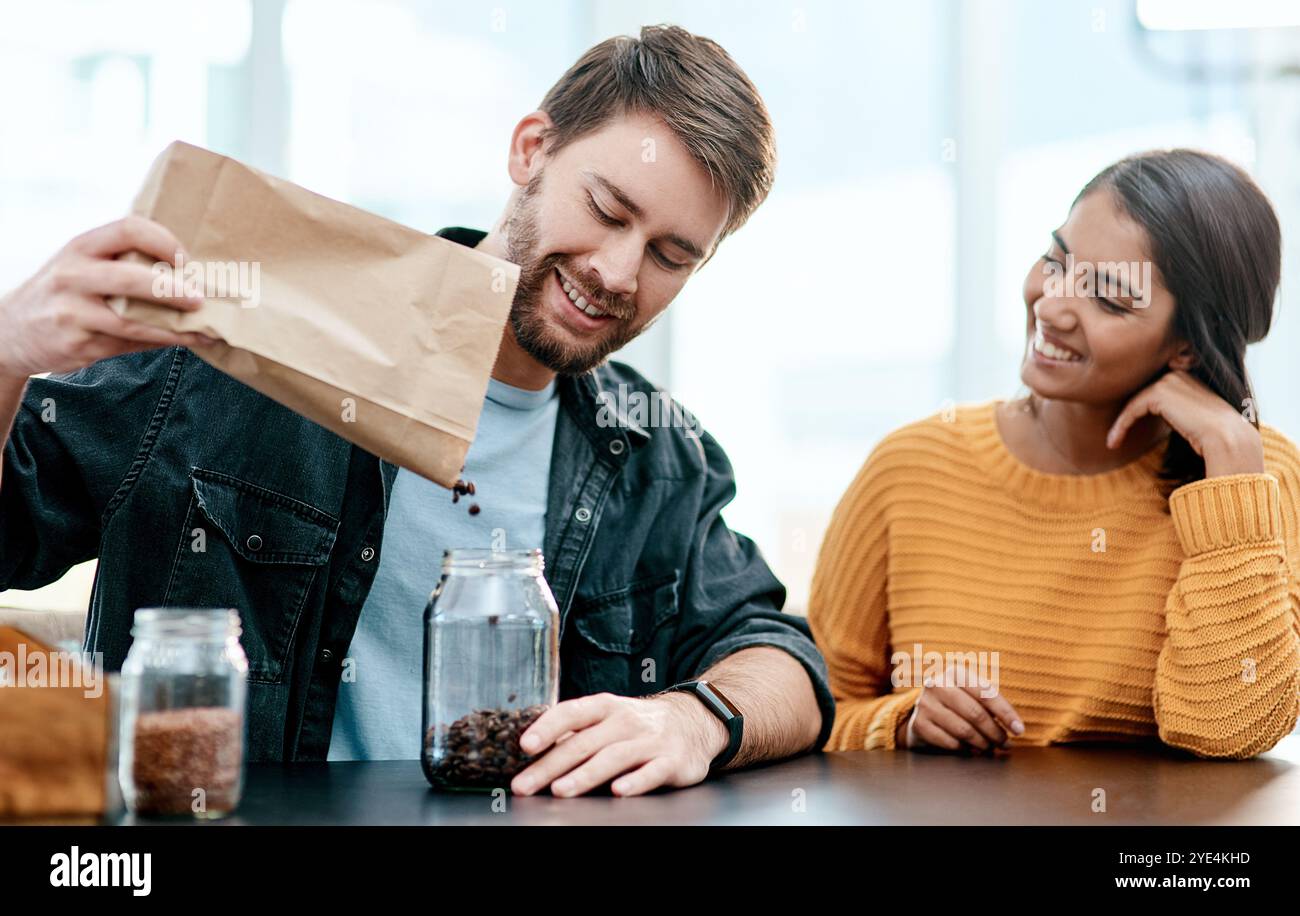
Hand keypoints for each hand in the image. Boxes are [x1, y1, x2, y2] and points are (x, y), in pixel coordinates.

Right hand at [0, 216, 211, 378]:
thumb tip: (189, 276)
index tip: (185, 259)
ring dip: (175, 326)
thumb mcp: (83, 266)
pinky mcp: (78, 344)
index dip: (163, 241)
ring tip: (205, 328)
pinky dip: (162, 342)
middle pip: (131, 278)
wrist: (11, 331)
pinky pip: (129, 344)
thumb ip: (123, 264)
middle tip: (200, 298)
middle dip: (172, 289)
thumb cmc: (63, 294)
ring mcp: (73, 312)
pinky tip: (185, 340)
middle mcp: (73, 276)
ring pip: (133, 321)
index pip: (127, 230)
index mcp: (81, 247)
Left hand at [510, 692, 727, 797]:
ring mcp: (650, 741)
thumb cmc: (638, 725)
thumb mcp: (608, 718)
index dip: (546, 728)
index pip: (571, 712)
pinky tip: (618, 792)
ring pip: (614, 757)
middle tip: (525, 784)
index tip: (525, 746)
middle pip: (584, 743)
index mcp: (606, 708)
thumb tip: (534, 750)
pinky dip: (635, 781)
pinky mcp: (672, 761)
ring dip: (585, 775)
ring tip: (561, 790)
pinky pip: (652, 771)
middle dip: (551, 765)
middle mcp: (626, 721)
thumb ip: (576, 732)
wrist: (694, 721)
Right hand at [898, 683, 1023, 753]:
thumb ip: (992, 706)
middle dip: (995, 732)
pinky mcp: (919, 724)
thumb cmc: (958, 704)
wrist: (924, 713)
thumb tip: (1015, 729)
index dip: (1006, 713)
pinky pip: (950, 742)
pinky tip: (970, 749)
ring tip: (990, 748)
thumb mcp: (972, 695)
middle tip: (1005, 744)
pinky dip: (965, 749)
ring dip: (982, 743)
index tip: (1020, 731)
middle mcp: (937, 684)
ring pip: (964, 730)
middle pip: (975, 713)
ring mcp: (925, 704)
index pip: (986, 694)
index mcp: (955, 672)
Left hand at [1107, 370, 1263, 476]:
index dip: (1137, 409)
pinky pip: (1131, 410)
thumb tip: (1153, 413)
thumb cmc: (1213, 432)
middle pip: (1140, 394)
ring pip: (1134, 402)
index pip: (1153, 390)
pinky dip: (1120, 426)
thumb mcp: (1191, 416)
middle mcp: (1176, 373)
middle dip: (1125, 415)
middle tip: (1115, 435)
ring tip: (1112, 443)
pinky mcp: (1159, 393)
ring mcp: (1168, 380)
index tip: (1125, 429)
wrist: (1227, 437)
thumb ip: (1174, 409)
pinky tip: (1113, 443)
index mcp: (1186, 375)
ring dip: (1120, 424)